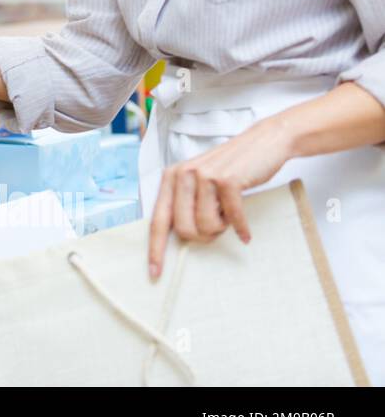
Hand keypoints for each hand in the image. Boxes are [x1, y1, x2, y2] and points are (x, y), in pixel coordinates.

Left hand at [147, 116, 295, 279]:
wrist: (262, 143)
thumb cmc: (231, 170)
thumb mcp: (200, 184)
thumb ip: (187, 206)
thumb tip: (181, 241)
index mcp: (171, 178)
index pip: (157, 220)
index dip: (155, 249)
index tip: (154, 273)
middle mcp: (182, 174)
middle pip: (184, 229)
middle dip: (203, 237)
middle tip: (218, 227)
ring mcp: (204, 175)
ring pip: (206, 225)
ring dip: (222, 228)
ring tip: (229, 215)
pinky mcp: (227, 179)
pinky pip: (232, 218)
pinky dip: (241, 228)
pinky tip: (245, 232)